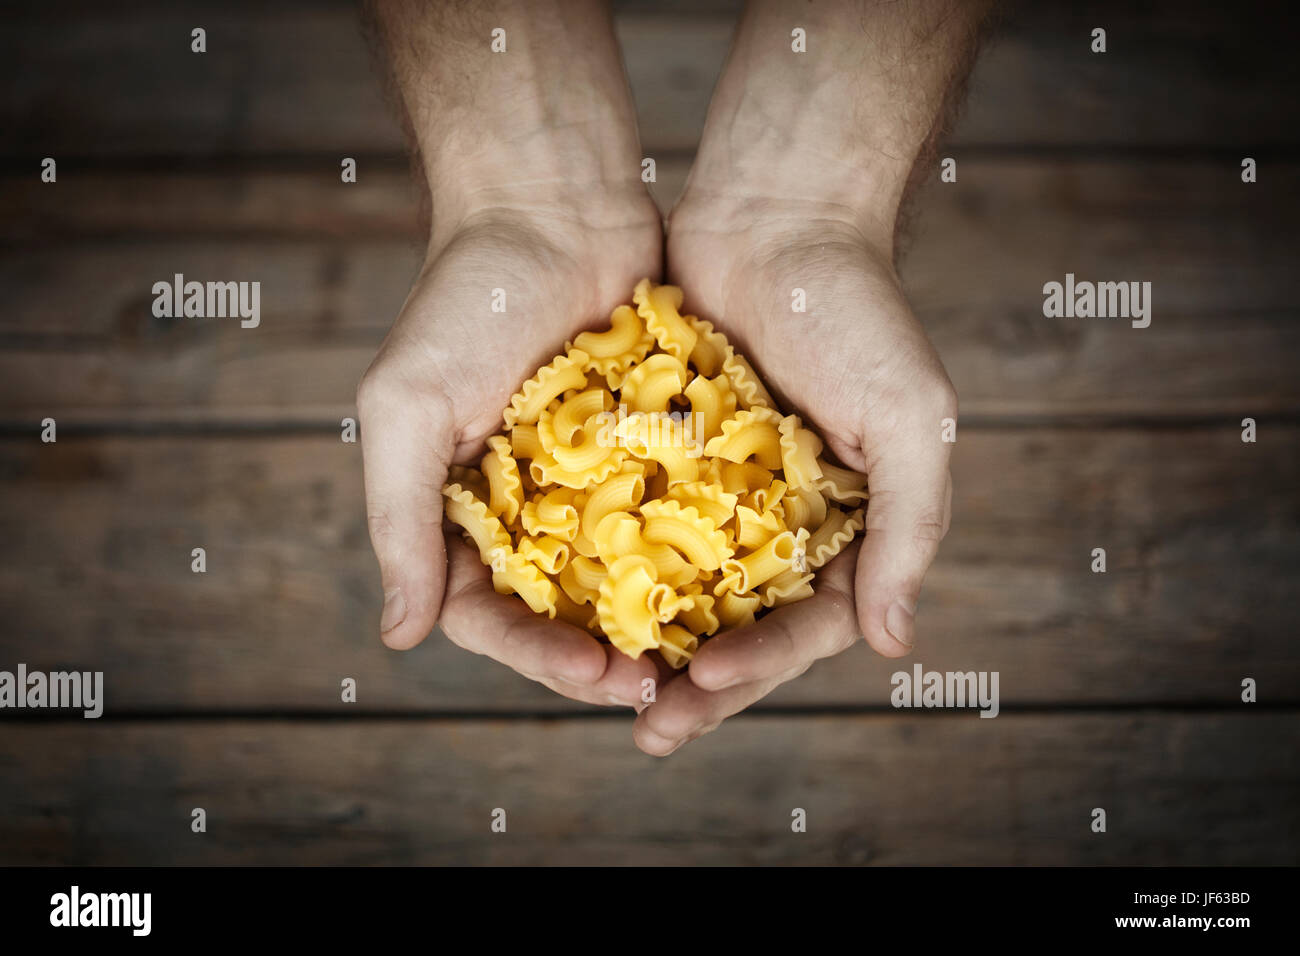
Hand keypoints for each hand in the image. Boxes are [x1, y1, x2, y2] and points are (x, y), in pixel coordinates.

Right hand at [357, 190, 664, 707]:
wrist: (553, 202)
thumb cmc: (464, 298)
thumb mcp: (408, 408)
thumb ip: (403, 520)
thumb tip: (400, 637)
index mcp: (466, 510)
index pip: (493, 612)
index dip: (540, 654)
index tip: (595, 671)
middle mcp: (531, 506)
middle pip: (568, 610)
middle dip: (610, 653)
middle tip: (663, 686)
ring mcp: (597, 480)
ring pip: (630, 575)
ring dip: (663, 619)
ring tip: (710, 655)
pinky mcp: (654, 446)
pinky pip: (680, 513)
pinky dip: (704, 551)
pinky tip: (744, 583)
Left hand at [631, 196, 955, 754]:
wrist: (778, 213)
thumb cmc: (859, 313)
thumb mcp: (910, 420)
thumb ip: (908, 532)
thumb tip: (894, 645)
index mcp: (846, 525)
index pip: (809, 622)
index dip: (762, 663)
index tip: (708, 684)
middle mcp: (782, 519)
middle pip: (740, 621)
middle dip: (699, 681)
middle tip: (652, 732)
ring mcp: (721, 489)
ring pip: (681, 586)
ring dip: (649, 639)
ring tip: (601, 685)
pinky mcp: (665, 453)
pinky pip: (636, 521)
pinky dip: (610, 563)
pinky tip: (570, 601)